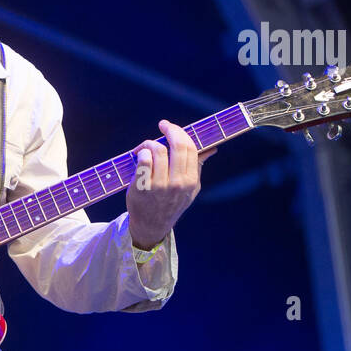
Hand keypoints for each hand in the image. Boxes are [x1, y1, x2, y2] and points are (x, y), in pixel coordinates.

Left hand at [125, 120, 215, 248]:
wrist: (151, 225)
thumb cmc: (171, 203)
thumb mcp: (189, 189)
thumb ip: (197, 167)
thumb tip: (211, 149)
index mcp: (190, 181)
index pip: (190, 148)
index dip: (181, 132)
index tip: (171, 126)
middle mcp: (177, 183)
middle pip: (177, 145)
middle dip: (169, 130)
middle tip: (163, 125)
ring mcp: (159, 186)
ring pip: (157, 150)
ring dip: (150, 143)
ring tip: (146, 147)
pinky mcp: (142, 187)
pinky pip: (143, 160)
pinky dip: (141, 152)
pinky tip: (139, 155)